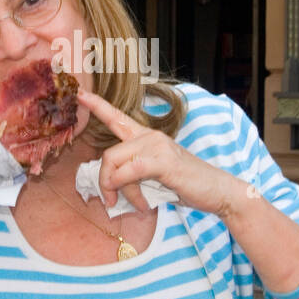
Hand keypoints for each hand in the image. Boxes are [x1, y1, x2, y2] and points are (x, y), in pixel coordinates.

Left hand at [77, 89, 242, 218]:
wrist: (217, 191)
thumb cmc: (186, 185)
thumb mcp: (154, 178)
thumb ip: (132, 175)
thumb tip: (109, 186)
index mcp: (147, 137)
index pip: (118, 117)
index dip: (97, 105)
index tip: (80, 94)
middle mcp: (150, 136)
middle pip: (108, 154)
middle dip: (105, 182)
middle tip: (112, 202)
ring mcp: (157, 146)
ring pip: (116, 164)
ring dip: (118, 190)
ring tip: (137, 205)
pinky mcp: (163, 161)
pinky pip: (129, 171)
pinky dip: (126, 188)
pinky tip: (141, 203)